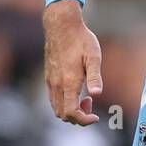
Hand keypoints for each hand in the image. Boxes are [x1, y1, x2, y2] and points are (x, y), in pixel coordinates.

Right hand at [43, 0, 102, 124]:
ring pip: (56, 108)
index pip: (71, 113)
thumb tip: (97, 94)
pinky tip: (76, 90)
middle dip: (78, 116)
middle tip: (90, 103)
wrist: (61, 26)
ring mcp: (50, 81)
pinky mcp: (48, 77)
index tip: (96, 117)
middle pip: (62, 115)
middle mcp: (57, 85)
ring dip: (70, 110)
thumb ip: (95, 76)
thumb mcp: (93, 56)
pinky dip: (64, 103)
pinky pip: (53, 99)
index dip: (84, 120)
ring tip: (85, 98)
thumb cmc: (81, 39)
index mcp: (68, 82)